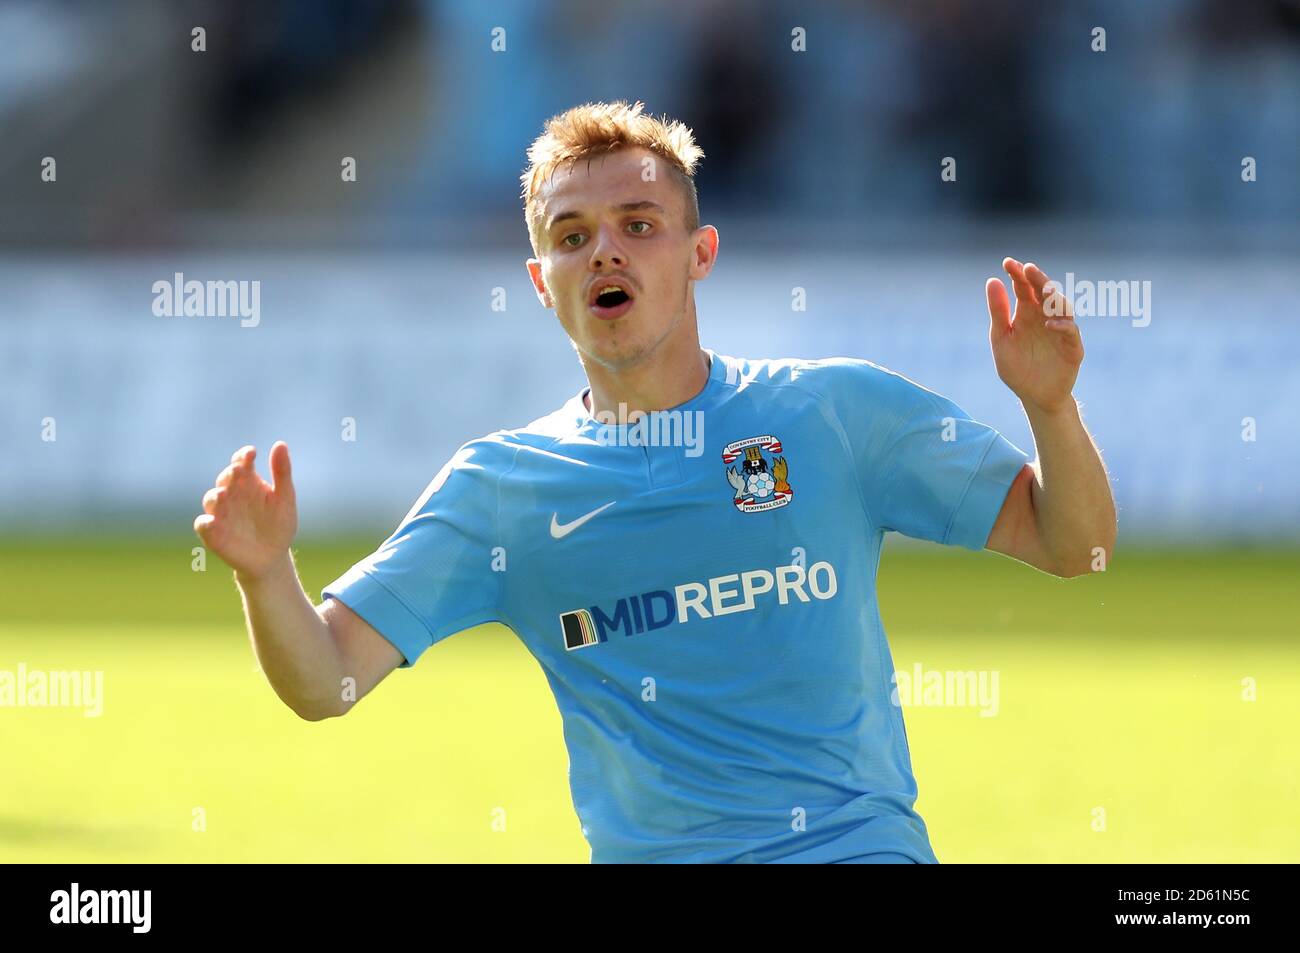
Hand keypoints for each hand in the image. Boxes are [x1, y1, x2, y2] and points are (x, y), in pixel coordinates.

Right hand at [194, 442, 297, 579]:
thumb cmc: (279, 523)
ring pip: (211, 499)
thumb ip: (282, 472)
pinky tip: (211, 521)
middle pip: (225, 479)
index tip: (251, 453)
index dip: (244, 456)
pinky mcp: (213, 532)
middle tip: (238, 472)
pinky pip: (203, 525)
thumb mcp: (284, 497)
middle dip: (230, 475)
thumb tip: (280, 444)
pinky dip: (205, 522)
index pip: (242, 463)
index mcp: (248, 481)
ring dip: (215, 496)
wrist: (273, 556)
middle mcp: (231, 493)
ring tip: (223, 495)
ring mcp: (221, 512)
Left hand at [986, 258, 1083, 414]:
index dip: (1017, 274)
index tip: (1008, 262)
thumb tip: (992, 280)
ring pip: (1063, 307)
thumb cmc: (1017, 367)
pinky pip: (1071, 333)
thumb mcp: (1001, 338)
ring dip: (1054, 297)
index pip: (1023, 288)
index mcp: (1026, 313)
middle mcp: (1045, 317)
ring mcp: (1061, 331)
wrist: (1033, 396)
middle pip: (1044, 292)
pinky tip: (1049, 324)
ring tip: (1043, 289)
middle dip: (1038, 279)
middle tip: (1028, 268)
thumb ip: (998, 312)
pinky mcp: (1072, 348)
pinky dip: (1062, 326)